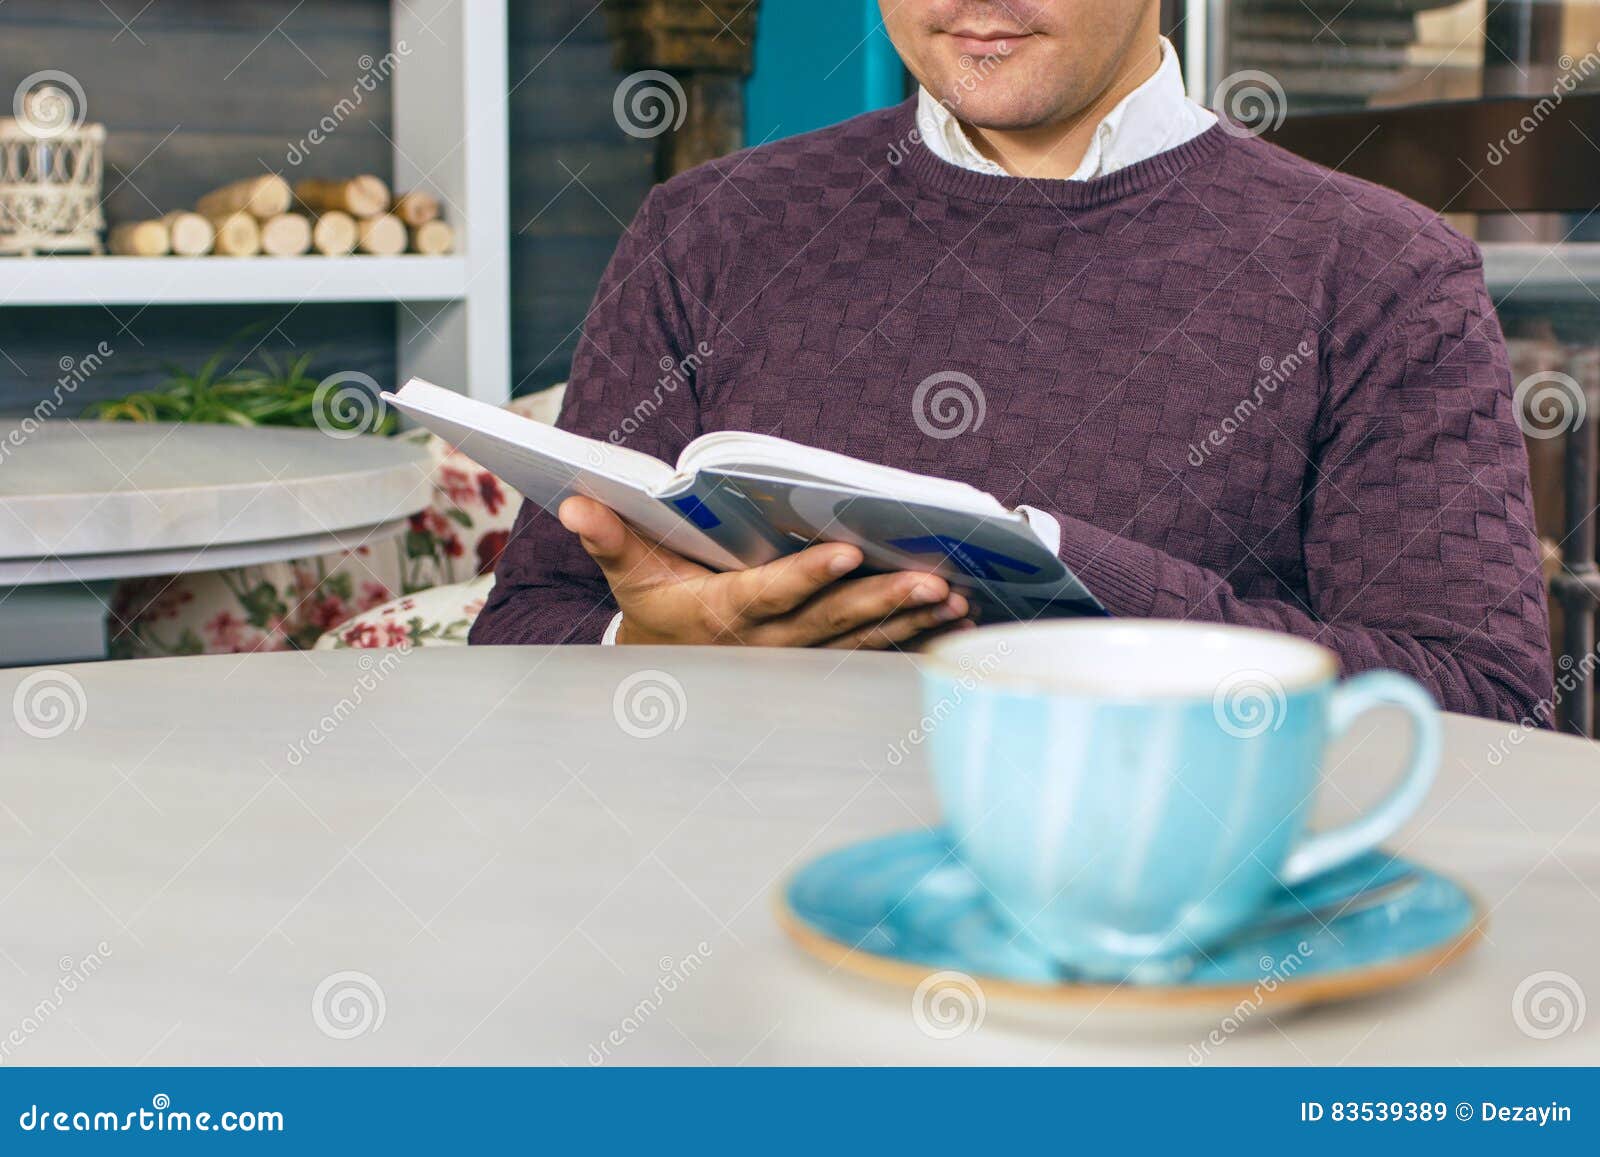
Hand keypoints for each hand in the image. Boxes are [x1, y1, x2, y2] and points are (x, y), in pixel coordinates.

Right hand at [558, 496, 970, 647]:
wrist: (671, 669)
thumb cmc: (656, 609)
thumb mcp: (627, 575)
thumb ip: (609, 537)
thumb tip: (575, 503)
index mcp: (724, 614)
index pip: (772, 595)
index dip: (809, 577)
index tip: (848, 553)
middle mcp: (770, 643)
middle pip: (833, 621)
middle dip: (884, 602)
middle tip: (934, 582)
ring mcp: (802, 658)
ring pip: (863, 639)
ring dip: (910, 621)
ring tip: (958, 600)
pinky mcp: (826, 660)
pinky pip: (877, 653)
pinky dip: (916, 640)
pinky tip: (957, 625)